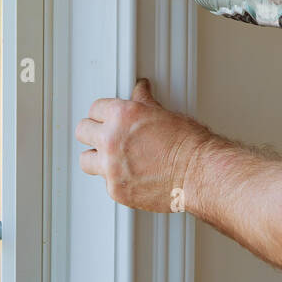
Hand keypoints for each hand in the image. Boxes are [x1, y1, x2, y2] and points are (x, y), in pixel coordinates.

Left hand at [75, 79, 210, 211]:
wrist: (200, 173)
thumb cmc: (189, 144)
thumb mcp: (164, 114)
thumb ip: (143, 103)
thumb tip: (140, 91)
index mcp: (121, 115)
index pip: (95, 108)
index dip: (103, 113)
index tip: (108, 117)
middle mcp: (111, 139)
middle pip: (82, 131)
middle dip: (93, 132)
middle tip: (104, 136)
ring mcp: (111, 166)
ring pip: (85, 159)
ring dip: (96, 158)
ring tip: (109, 158)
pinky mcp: (116, 189)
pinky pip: (105, 182)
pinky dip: (115, 179)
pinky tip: (130, 175)